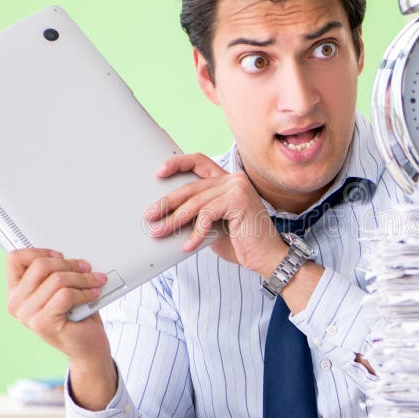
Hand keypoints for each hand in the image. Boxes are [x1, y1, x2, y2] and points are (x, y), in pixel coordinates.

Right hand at [6, 249, 116, 408]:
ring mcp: (27, 315)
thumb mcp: (60, 288)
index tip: (60, 256)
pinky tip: (93, 294)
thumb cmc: (76, 315)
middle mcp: (16, 303)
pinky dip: (85, 291)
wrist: (87, 346)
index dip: (40, 252)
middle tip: (86, 267)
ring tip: (94, 281)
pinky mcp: (42, 323)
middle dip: (70, 263)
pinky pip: (66, 294)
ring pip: (58, 279)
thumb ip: (54, 272)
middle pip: (40, 265)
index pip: (15, 258)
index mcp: (16, 291)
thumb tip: (64, 254)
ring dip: (83, 277)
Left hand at [145, 153, 288, 277]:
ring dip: (174, 220)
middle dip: (167, 203)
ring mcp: (237, 188)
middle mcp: (233, 180)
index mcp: (228, 182)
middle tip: (150, 216)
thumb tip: (167, 216)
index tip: (159, 173)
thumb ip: (197, 215)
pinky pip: (207, 215)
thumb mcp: (213, 225)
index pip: (200, 161)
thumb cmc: (241, 243)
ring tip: (160, 232)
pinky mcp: (239, 200)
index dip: (178, 163)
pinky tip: (188, 246)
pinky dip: (195, 233)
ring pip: (196, 203)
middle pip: (191, 187)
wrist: (267, 256)